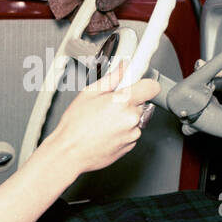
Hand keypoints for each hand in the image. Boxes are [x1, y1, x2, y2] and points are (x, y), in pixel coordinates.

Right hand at [42, 61, 159, 177]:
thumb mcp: (88, 93)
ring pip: (136, 119)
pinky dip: (122, 131)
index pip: (151, 87)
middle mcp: (132, 119)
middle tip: (109, 105)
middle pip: (142, 103)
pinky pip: (131, 132)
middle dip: (129, 102)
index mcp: (123, 102)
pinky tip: (106, 131)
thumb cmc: (75, 126)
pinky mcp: (130, 146)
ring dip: (125, 118)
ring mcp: (132, 134)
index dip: (144, 84)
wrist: (70, 152)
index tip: (138, 84)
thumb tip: (122, 68)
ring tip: (104, 121)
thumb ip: (111, 79)